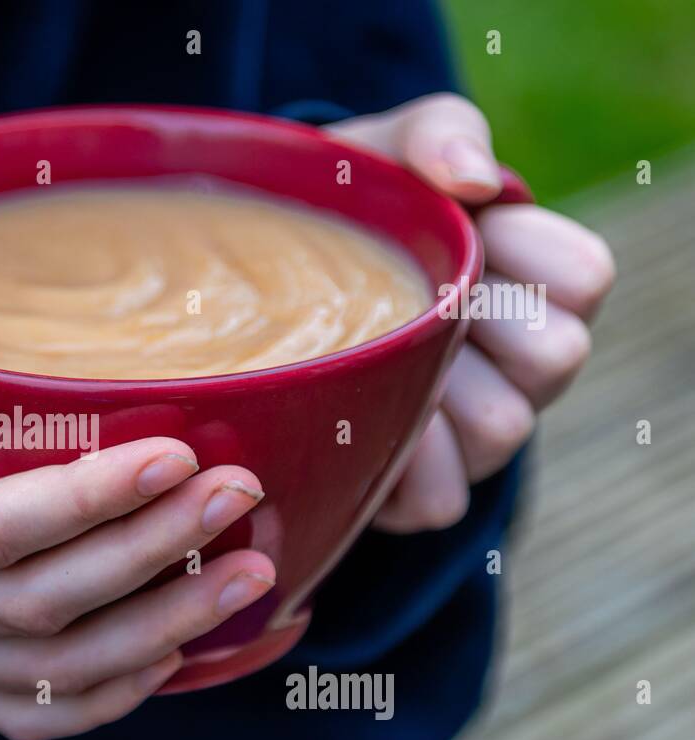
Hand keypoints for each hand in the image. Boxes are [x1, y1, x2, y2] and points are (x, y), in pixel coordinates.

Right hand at [0, 256, 274, 739]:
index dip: (86, 502)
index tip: (177, 452)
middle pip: (34, 606)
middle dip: (150, 556)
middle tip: (238, 493)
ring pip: (46, 673)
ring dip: (159, 633)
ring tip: (251, 574)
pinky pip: (25, 712)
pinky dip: (113, 693)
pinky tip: (181, 651)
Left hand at [328, 94, 615, 531]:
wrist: (258, 288)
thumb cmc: (347, 213)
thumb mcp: (383, 152)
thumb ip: (437, 136)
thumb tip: (475, 181)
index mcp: (534, 279)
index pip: (585, 274)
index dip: (522, 252)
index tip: (458, 228)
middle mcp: (523, 361)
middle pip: (557, 355)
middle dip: (471, 322)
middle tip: (401, 299)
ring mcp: (480, 430)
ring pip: (502, 428)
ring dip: (427, 390)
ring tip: (367, 356)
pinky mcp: (426, 489)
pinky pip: (441, 498)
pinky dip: (396, 463)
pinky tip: (351, 419)